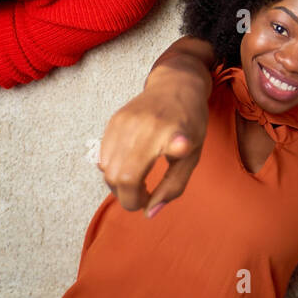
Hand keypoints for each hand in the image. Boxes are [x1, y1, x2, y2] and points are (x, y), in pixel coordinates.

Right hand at [98, 82, 207, 217]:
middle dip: (127, 197)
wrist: (177, 83)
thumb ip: (174, 186)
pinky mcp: (113, 120)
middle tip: (144, 195)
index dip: (136, 194)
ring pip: (107, 170)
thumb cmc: (190, 122)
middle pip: (117, 178)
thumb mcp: (194, 156)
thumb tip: (150, 213)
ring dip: (119, 185)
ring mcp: (124, 122)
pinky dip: (113, 169)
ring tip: (139, 180)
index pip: (134, 174)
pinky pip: (103, 157)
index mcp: (167, 136)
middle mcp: (142, 127)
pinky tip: (130, 165)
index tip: (147, 199)